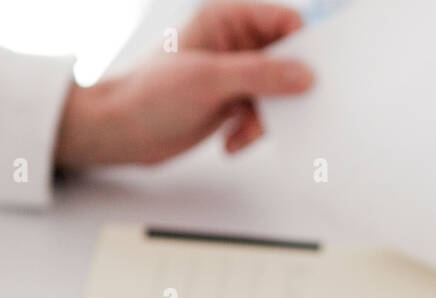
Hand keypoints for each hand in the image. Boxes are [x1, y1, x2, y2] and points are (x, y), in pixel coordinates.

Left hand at [54, 2, 313, 167]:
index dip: (304, 47)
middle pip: (285, 59)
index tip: (313, 76)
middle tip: (285, 111)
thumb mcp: (210, 80)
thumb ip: (260, 75)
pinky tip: (231, 141)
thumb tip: (304, 75)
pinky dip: (252, 131)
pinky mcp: (231, 102)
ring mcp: (233, 74)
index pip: (283, 22)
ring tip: (243, 131)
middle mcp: (234, 43)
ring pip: (276, 92)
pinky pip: (261, 114)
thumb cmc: (149, 94)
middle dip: (287, 90)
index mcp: (227, 19)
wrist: (121, 132)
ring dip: (267, 117)